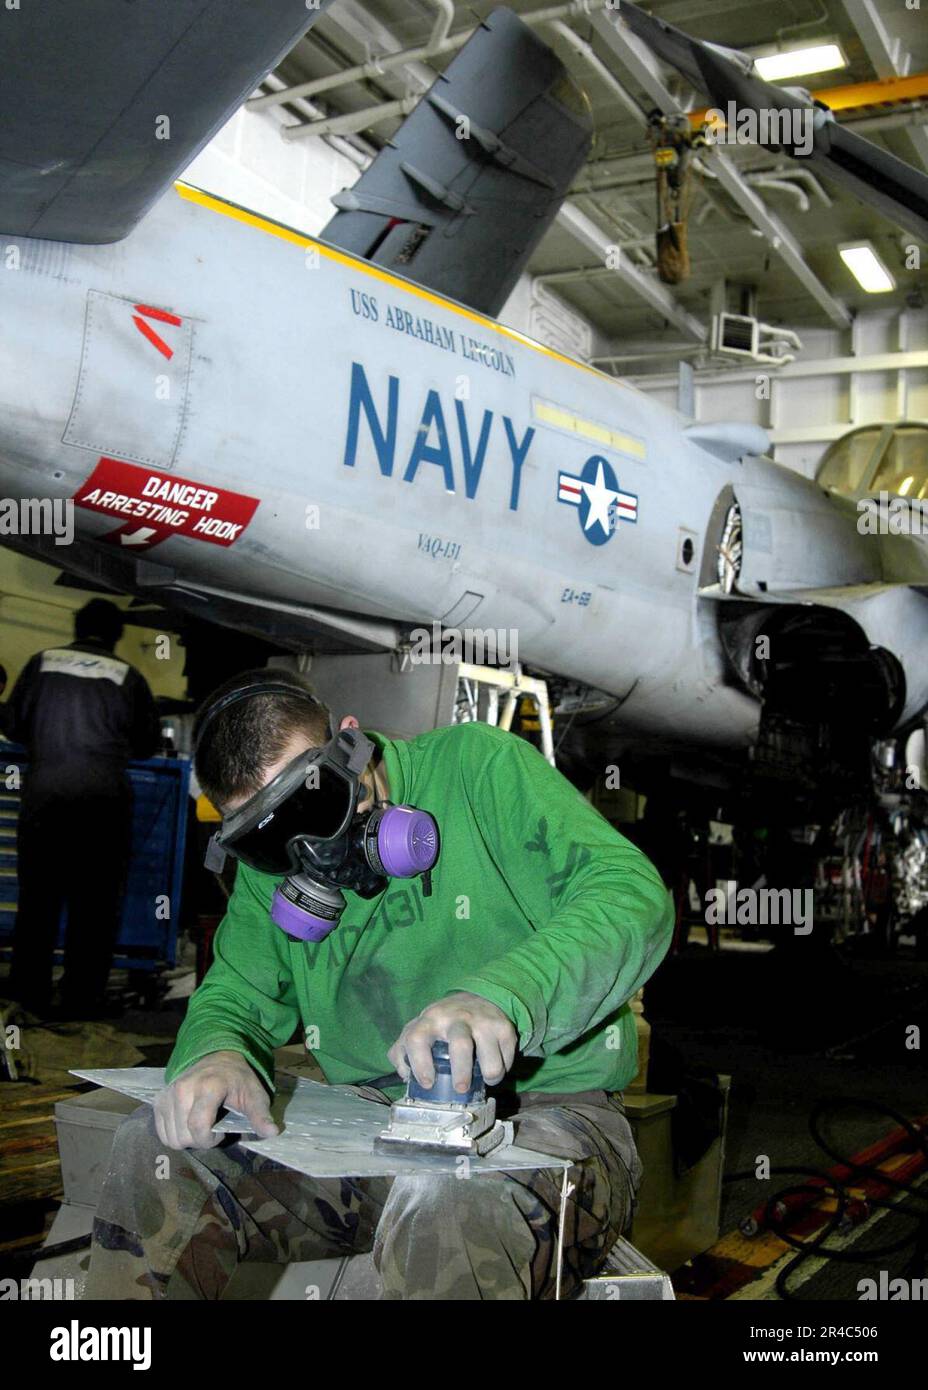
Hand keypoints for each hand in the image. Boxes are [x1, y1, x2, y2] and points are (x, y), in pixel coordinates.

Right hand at [154, 1050, 279, 1149]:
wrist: (218, 1057)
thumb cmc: (238, 1079)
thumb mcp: (254, 1094)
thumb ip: (260, 1115)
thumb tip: (273, 1132)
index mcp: (208, 1087)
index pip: (199, 1126)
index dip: (209, 1140)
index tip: (220, 1134)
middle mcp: (183, 1088)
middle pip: (184, 1136)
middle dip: (200, 1141)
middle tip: (212, 1128)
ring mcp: (168, 1093)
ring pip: (172, 1138)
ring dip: (188, 1139)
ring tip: (201, 1125)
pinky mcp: (158, 1099)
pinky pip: (162, 1133)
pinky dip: (175, 1135)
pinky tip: (188, 1124)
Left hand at [388, 992, 516, 1093]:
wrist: (478, 996)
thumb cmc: (442, 1022)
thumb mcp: (418, 1029)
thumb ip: (401, 1051)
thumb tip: (405, 1076)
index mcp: (430, 1020)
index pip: (417, 1038)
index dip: (419, 1063)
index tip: (427, 1083)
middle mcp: (456, 1018)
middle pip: (460, 1045)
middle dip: (461, 1072)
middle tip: (461, 1088)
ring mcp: (482, 1021)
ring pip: (488, 1054)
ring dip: (490, 1074)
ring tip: (487, 1079)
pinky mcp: (504, 1027)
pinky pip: (506, 1057)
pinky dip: (504, 1068)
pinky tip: (495, 1065)